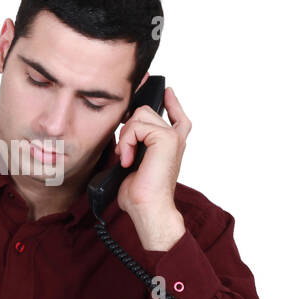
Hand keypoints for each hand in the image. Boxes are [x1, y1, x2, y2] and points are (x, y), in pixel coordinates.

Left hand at [114, 85, 189, 250]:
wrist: (148, 208)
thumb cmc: (140, 193)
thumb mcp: (133, 161)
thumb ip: (134, 142)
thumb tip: (122, 129)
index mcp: (171, 144)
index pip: (176, 115)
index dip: (171, 101)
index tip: (166, 90)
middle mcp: (176, 138)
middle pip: (146, 111)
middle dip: (128, 128)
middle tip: (125, 152)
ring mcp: (173, 136)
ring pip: (140, 115)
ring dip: (126, 136)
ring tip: (127, 158)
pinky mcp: (167, 138)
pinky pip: (137, 126)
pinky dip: (127, 141)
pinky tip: (129, 159)